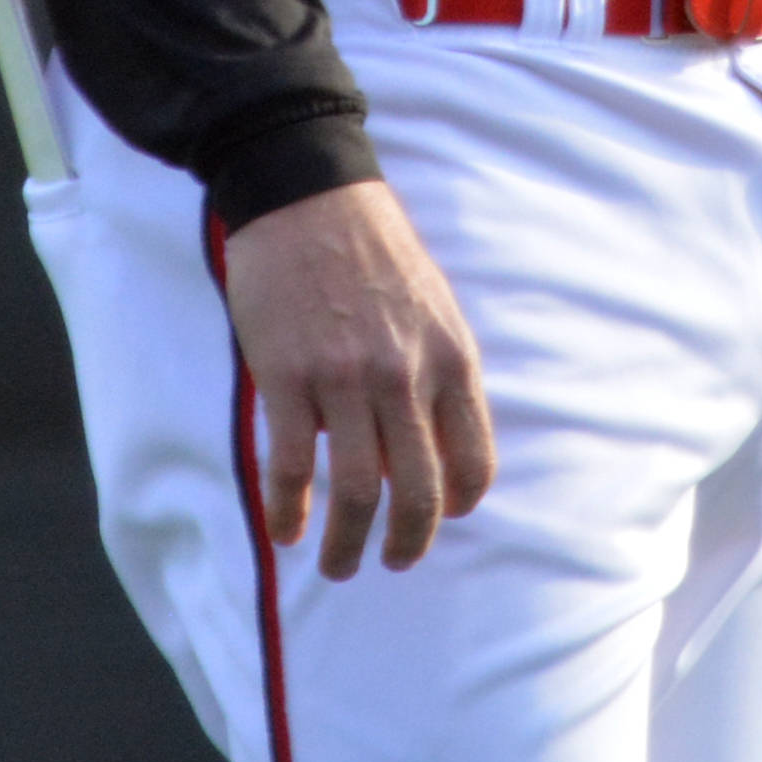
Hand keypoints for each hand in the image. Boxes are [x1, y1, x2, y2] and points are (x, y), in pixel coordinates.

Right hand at [221, 179, 496, 578]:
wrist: (306, 195)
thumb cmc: (371, 248)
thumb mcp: (433, 306)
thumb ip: (437, 372)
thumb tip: (432, 441)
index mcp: (451, 358)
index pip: (474, 461)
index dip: (458, 504)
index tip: (440, 518)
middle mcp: (405, 376)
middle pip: (418, 492)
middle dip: (407, 543)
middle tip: (392, 562)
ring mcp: (345, 380)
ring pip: (357, 491)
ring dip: (348, 544)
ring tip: (338, 566)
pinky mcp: (287, 378)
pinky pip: (293, 466)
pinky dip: (291, 510)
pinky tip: (287, 531)